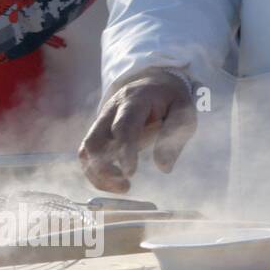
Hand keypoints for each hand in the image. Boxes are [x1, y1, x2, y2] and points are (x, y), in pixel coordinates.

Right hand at [78, 69, 197, 193]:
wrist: (153, 82)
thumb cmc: (170, 100)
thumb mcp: (183, 112)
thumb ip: (173, 138)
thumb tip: (164, 168)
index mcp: (133, 101)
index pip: (122, 127)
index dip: (124, 151)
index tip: (131, 174)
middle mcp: (110, 110)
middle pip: (94, 140)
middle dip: (104, 167)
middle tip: (126, 185)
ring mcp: (100, 121)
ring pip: (86, 150)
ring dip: (97, 174)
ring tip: (121, 188)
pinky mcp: (98, 132)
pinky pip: (86, 154)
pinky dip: (94, 172)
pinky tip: (112, 183)